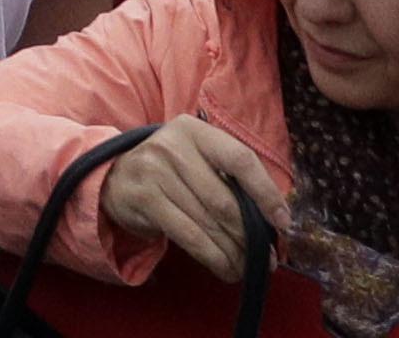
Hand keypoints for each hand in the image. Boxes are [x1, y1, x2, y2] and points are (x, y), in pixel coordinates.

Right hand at [95, 116, 289, 281]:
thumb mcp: (196, 158)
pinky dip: (214, 257)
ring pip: (209, 222)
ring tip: (250, 266)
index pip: (240, 159)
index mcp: (195, 131)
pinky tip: (227, 268)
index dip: (265, 192)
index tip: (282, 221)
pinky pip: (190, 236)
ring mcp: (155, 172)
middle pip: (225, 199)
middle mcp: (173, 146)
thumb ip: (230, 178)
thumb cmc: (171, 170)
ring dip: (235, 252)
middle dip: (250, 234)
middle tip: (268, 258)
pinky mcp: (145, 200)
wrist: (116, 177)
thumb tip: (274, 217)